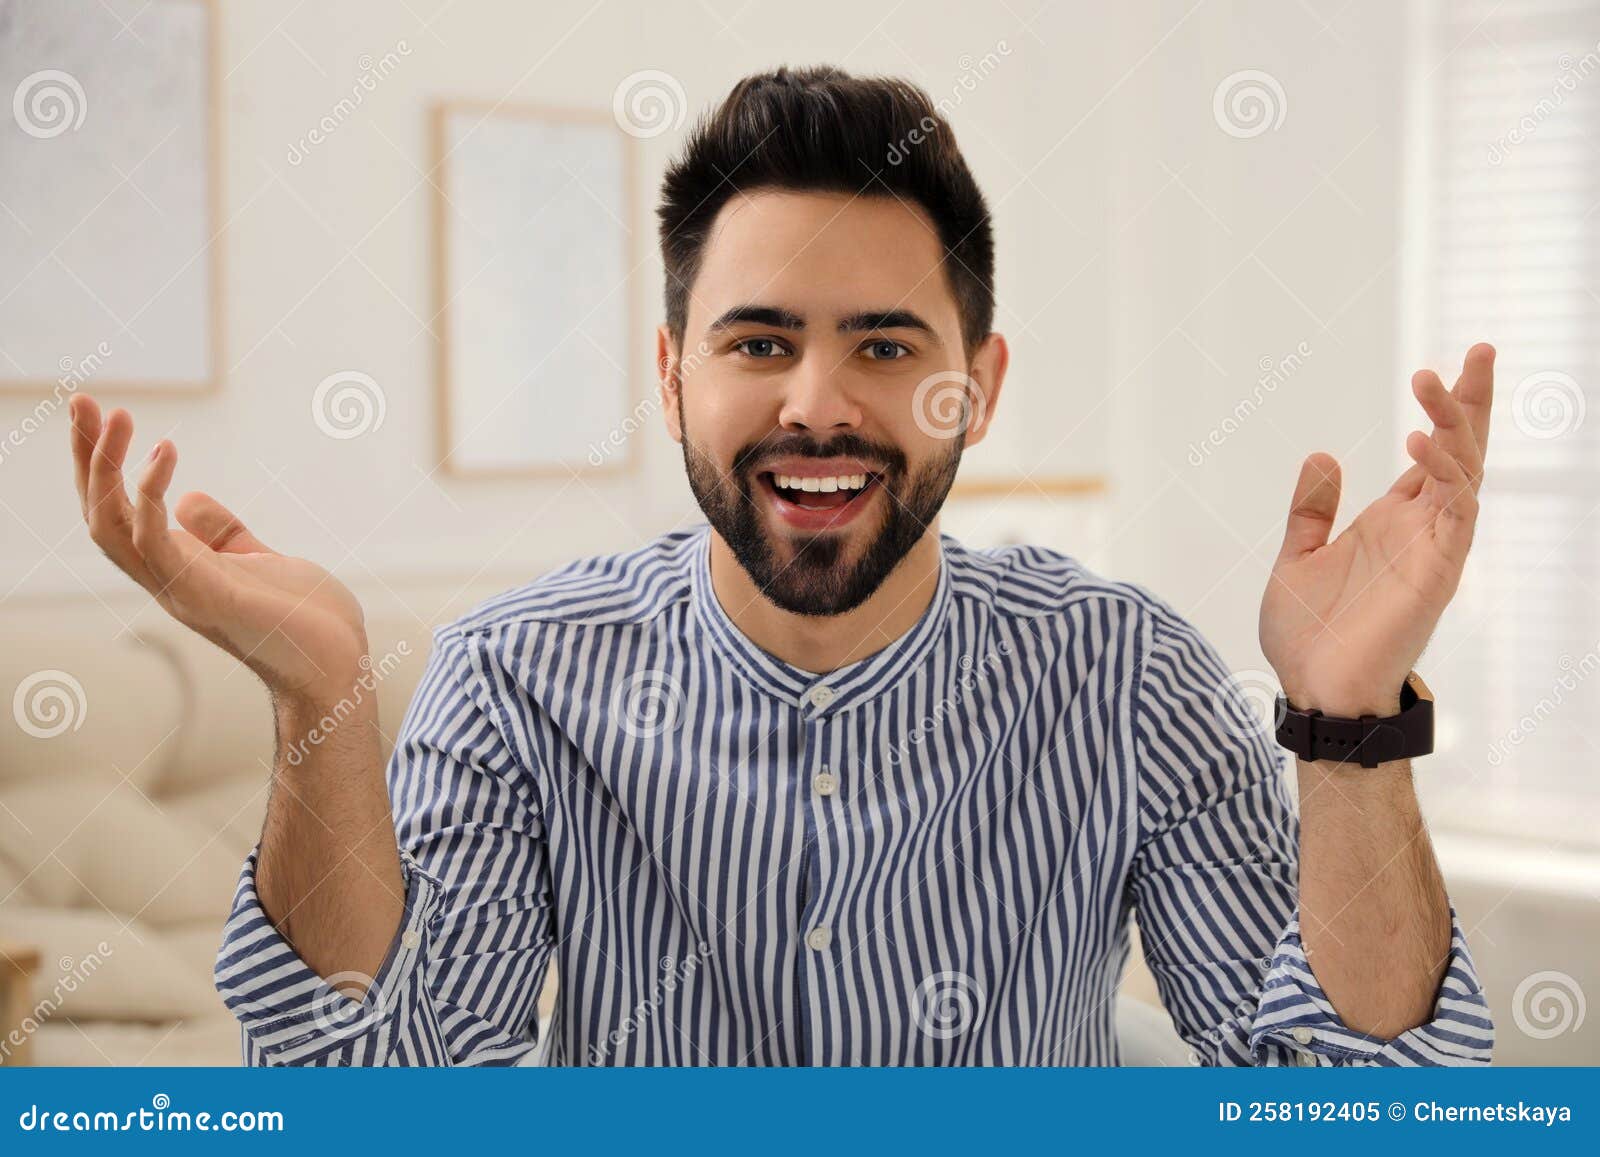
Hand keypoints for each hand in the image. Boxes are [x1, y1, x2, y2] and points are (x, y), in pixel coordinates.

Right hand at [70, 395, 369, 705]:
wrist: (339, 668)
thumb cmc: (305, 620)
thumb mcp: (259, 560)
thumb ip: (222, 533)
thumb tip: (187, 500)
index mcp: (175, 568)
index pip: (116, 512)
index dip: (98, 465)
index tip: (97, 412)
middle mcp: (166, 579)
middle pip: (99, 513)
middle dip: (86, 456)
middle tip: (81, 398)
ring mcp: (180, 589)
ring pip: (111, 525)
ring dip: (105, 467)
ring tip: (118, 415)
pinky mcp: (205, 595)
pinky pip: (156, 542)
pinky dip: (151, 494)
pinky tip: (167, 452)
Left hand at [1259, 343, 1494, 717]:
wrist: (1314, 691)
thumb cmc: (1308, 636)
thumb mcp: (1295, 557)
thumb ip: (1311, 508)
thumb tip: (1323, 455)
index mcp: (1391, 522)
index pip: (1432, 454)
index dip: (1445, 411)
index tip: (1452, 365)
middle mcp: (1419, 529)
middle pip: (1460, 452)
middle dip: (1469, 402)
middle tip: (1477, 350)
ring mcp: (1433, 549)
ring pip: (1463, 473)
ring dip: (1453, 427)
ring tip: (1433, 384)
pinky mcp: (1437, 573)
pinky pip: (1456, 514)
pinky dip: (1444, 476)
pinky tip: (1422, 446)